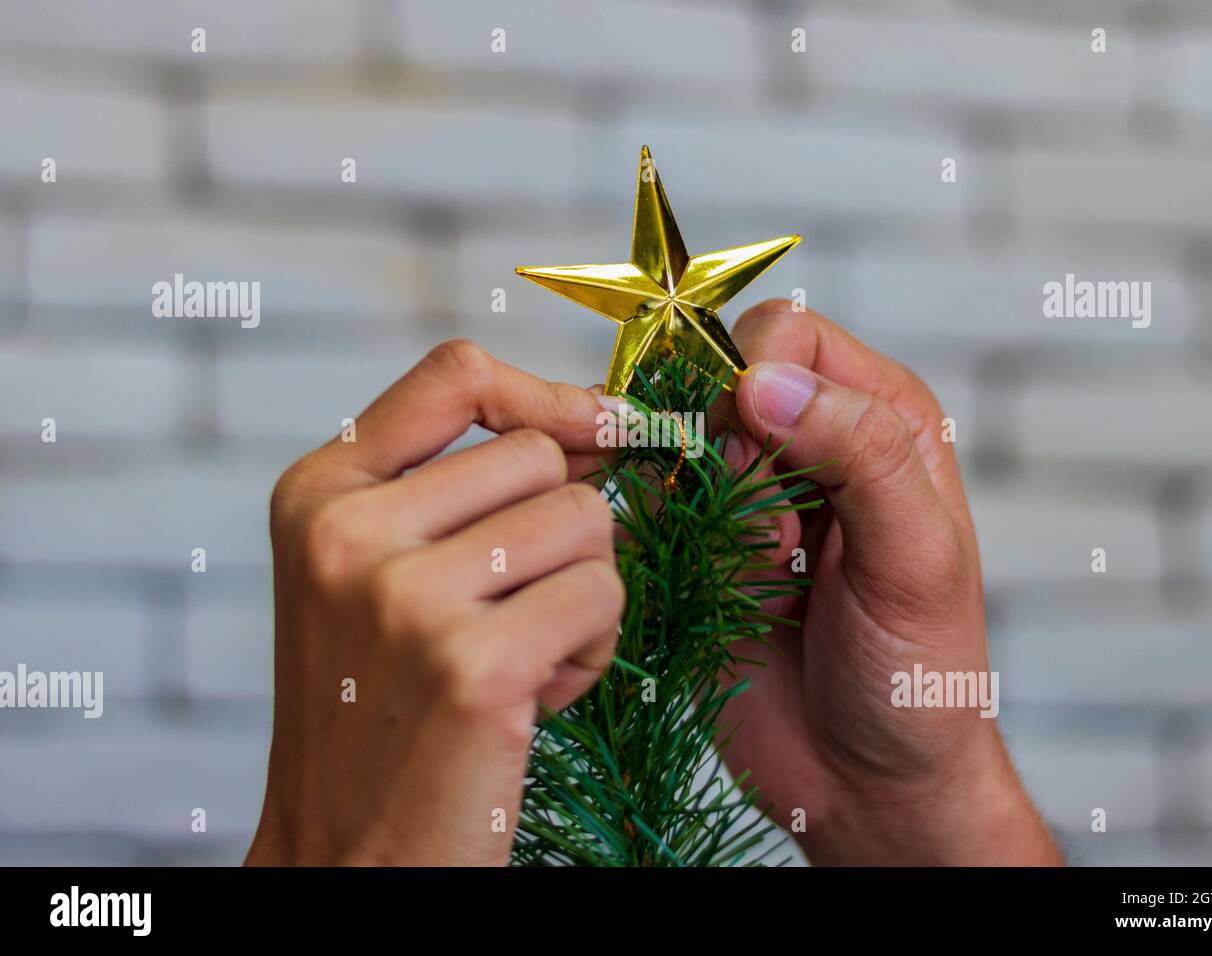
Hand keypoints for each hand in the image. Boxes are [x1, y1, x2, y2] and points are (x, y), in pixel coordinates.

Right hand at [245, 341, 621, 865]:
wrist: (348, 855)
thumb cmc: (383, 708)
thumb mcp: (375, 574)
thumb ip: (455, 487)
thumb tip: (596, 419)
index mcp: (316, 493)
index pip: (457, 375)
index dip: (550, 396)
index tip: (603, 431)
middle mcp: (347, 531)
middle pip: (543, 458)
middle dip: (563, 534)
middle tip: (514, 611)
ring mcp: (404, 596)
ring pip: (587, 523)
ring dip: (581, 595)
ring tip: (519, 656)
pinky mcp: (472, 664)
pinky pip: (601, 595)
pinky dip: (592, 649)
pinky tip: (534, 699)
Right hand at [721, 301, 1060, 864]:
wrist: (866, 784)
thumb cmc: (918, 678)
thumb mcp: (916, 560)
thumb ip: (861, 454)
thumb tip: (764, 380)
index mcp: (879, 418)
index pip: (786, 335)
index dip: (757, 383)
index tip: (764, 465)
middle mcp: (810, 443)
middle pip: (715, 384)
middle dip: (726, 457)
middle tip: (774, 544)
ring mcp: (747, 497)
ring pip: (673, 445)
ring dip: (698, 513)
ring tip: (761, 580)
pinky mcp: (697, 549)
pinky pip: (647, 509)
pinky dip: (665, 544)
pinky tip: (719, 595)